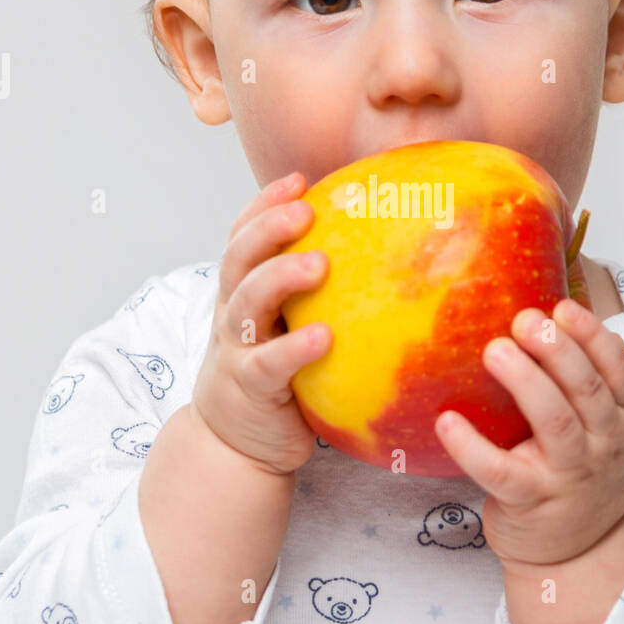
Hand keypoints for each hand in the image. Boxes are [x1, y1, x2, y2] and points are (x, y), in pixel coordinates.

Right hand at [189, 170, 332, 476]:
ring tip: (318, 264)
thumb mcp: (288, 328)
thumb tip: (391, 258)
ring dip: (279, 277)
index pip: (243, 237)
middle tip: (306, 208)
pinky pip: (269, 364)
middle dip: (268, 227)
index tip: (298, 179)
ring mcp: (235, 350)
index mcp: (242, 292)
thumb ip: (320, 296)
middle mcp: (233, 314)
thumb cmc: (277, 377)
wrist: (237, 444)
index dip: (264, 205)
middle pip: (239, 259)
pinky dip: (294, 348)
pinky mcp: (249, 388)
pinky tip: (324, 337)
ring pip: (247, 304)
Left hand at [434, 298, 623, 567]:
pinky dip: (471, 446)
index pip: (617, 370)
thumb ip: (581, 384)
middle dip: (558, 349)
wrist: (577, 554)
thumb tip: (539, 316)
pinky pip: (500, 471)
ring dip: (526, 382)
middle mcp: (600, 443)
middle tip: (525, 319)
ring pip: (554, 423)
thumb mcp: (597, 430)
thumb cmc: (576, 475)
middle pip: (586, 389)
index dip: (593, 336)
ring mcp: (567, 475)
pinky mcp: (530, 501)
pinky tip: (446, 422)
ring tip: (495, 350)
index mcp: (616, 418)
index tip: (563, 306)